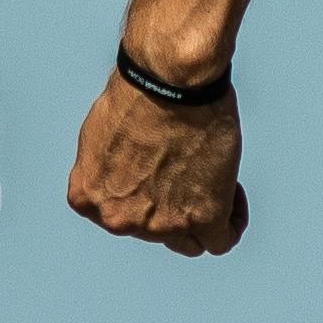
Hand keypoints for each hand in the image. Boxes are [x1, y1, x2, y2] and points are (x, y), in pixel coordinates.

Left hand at [68, 73, 247, 255]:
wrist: (171, 81)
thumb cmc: (139, 92)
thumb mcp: (101, 134)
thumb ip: (109, 166)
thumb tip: (129, 174)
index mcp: (88, 198)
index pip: (121, 215)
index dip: (145, 193)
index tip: (160, 170)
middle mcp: (119, 219)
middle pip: (155, 231)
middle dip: (173, 205)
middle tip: (190, 169)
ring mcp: (160, 225)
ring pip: (192, 240)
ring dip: (204, 216)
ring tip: (215, 178)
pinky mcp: (203, 218)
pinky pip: (222, 240)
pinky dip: (232, 221)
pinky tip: (234, 191)